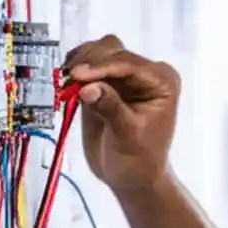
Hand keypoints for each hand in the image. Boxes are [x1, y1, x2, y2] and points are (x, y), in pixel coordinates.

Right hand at [64, 34, 180, 191]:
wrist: (131, 176)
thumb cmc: (139, 160)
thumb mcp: (127, 136)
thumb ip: (110, 109)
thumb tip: (88, 88)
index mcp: (162, 81)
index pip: (129, 65)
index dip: (101, 67)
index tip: (77, 74)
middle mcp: (146, 73)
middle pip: (112, 51)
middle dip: (89, 63)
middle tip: (67, 81)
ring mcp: (125, 76)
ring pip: (98, 52)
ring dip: (80, 63)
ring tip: (65, 84)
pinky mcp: (106, 82)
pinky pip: (88, 64)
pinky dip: (75, 70)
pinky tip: (66, 83)